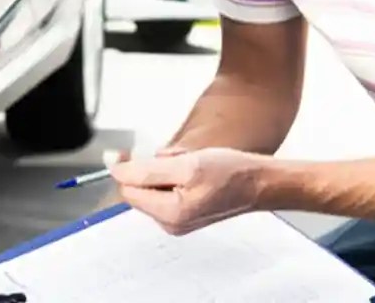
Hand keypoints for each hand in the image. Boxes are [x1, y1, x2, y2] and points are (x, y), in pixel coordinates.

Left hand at [107, 147, 268, 235]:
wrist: (260, 182)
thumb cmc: (231, 173)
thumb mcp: (185, 165)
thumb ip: (146, 169)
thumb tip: (114, 169)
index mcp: (169, 215)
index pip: (128, 189)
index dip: (128, 167)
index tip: (136, 151)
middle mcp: (170, 223)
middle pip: (139, 188)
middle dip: (153, 167)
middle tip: (177, 159)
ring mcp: (178, 219)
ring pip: (153, 185)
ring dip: (165, 168)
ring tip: (189, 163)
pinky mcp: (185, 211)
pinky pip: (167, 187)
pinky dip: (175, 174)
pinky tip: (193, 170)